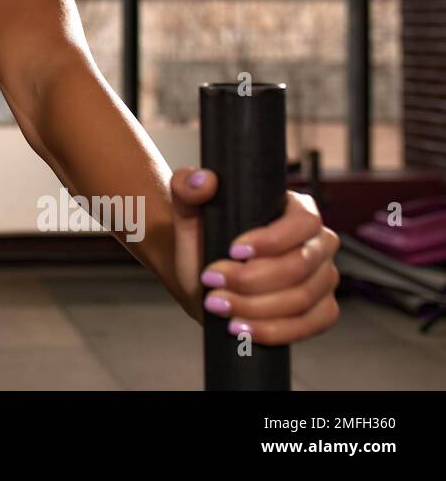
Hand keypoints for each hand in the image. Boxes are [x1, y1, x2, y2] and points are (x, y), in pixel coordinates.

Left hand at [170, 167, 340, 344]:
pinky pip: (310, 326)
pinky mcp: (321, 311)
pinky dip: (273, 330)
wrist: (201, 276)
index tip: (233, 250)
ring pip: (302, 299)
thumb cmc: (202, 238)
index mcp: (297, 210)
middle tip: (211, 280)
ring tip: (216, 303)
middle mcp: (318, 243)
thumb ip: (186, 186)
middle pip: (301, 265)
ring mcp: (324, 279)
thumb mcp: (187, 211)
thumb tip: (204, 180)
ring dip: (255, 306)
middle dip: (252, 279)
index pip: (303, 223)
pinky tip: (241, 327)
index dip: (271, 240)